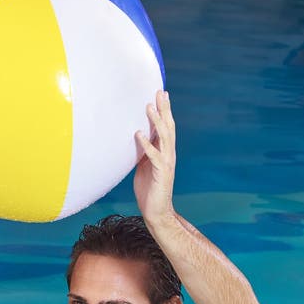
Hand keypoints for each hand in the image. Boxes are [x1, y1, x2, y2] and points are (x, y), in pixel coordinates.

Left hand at [133, 90, 175, 225]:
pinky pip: (153, 156)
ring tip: (149, 107)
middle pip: (168, 127)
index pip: (166, 127)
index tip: (161, 94)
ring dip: (156, 122)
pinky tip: (138, 134)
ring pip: (164, 138)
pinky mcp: (161, 173)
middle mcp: (168, 154)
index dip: (164, 111)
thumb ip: (143, 152)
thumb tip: (135, 138)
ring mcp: (166, 163)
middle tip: (160, 92)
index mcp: (165, 152)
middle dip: (164, 109)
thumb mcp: (144, 166)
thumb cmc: (149, 190)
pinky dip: (146, 144)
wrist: (156, 211)